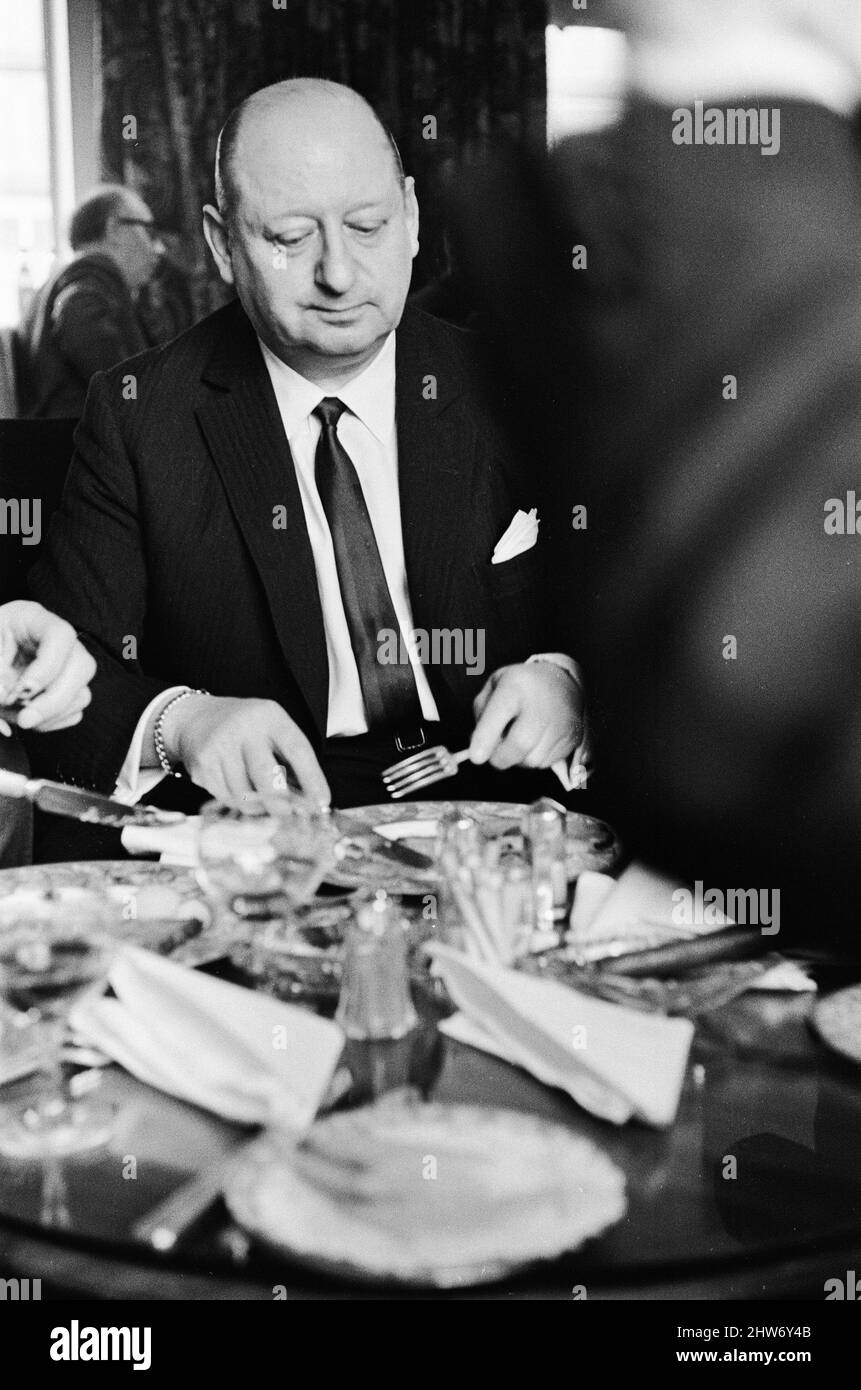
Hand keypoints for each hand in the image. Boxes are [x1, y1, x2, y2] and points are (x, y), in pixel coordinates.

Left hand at [0, 601, 95, 732]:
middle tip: (24, 719)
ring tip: (16, 715)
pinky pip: (73, 713)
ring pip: (81, 695)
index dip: (47, 667)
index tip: (22, 691)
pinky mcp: (68, 690)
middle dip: (52, 701)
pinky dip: (50, 722)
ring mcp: (68, 666)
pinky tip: (25, 716)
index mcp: (32, 619)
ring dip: (48, 714)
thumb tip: (4, 699)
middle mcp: (58, 642)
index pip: (60, 635)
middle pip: (82, 667)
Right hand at [163, 694, 330, 805]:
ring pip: (244, 794)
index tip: (322, 801)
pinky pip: (225, 797)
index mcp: (270, 718)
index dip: (313, 778)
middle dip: (281, 803)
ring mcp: (219, 747)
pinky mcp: (202, 765)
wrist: (195, 718)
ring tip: (261, 802)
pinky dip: (237, 802)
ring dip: (257, 806)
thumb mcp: (272, 729)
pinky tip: (238, 791)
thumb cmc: (245, 728)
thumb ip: (290, 759)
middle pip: (266, 776)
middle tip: (289, 816)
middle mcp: (243, 730)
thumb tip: (308, 800)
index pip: (297, 750)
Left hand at [468, 662, 583, 770]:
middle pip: (519, 745)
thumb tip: (477, 746)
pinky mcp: (573, 738)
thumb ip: (480, 713)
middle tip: (494, 752)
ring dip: (519, 758)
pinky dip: (535, 758)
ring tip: (520, 738)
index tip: (475, 756)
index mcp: (516, 686)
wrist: (562, 681)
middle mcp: (541, 704)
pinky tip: (536, 740)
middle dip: (500, 757)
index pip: (498, 714)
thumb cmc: (522, 687)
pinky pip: (546, 763)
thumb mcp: (494, 686)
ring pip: (532, 760)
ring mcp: (561, 722)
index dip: (485, 738)